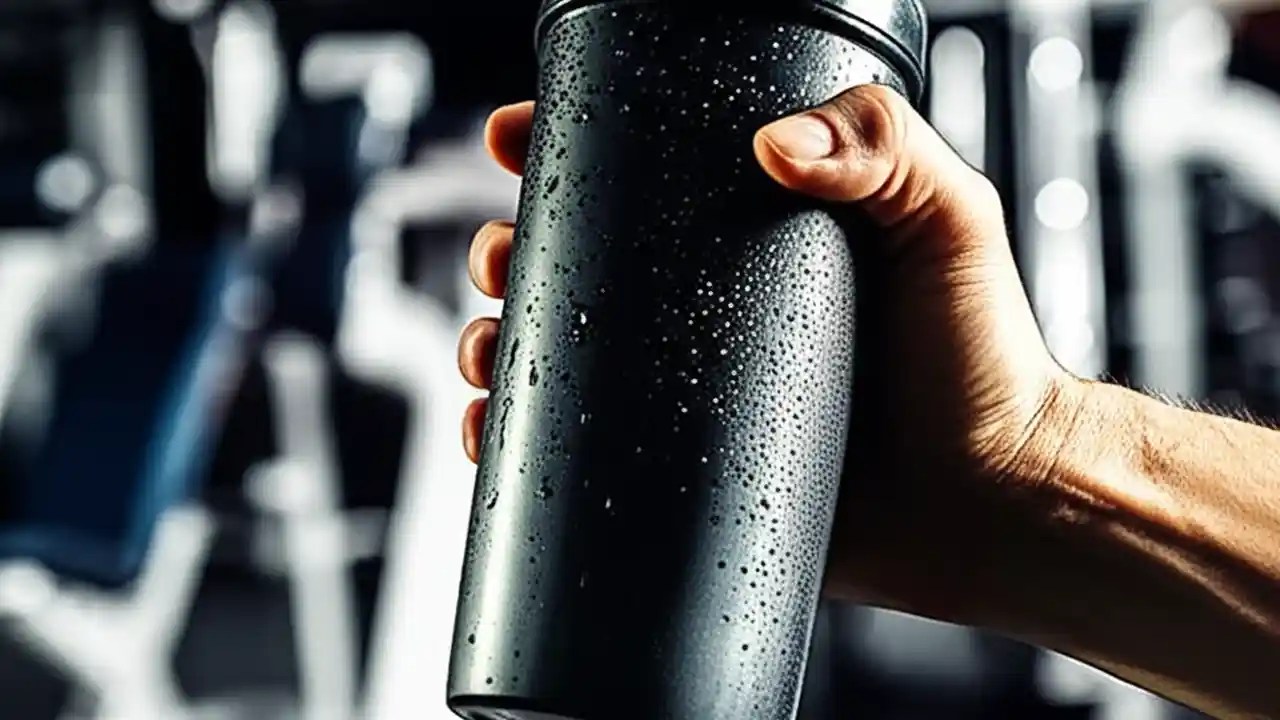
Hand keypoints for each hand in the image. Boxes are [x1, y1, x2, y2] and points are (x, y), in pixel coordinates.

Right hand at [458, 85, 1078, 626]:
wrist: (993, 503)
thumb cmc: (985, 361)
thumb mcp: (948, 220)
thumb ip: (882, 148)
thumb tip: (774, 145)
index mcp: (754, 238)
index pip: (638, 175)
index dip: (561, 152)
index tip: (512, 140)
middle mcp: (710, 311)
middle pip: (576, 265)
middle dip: (506, 253)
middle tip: (494, 259)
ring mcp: (689, 393)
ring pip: (559, 356)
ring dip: (496, 345)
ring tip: (482, 352)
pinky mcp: (683, 471)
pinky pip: (578, 452)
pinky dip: (517, 443)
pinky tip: (487, 437)